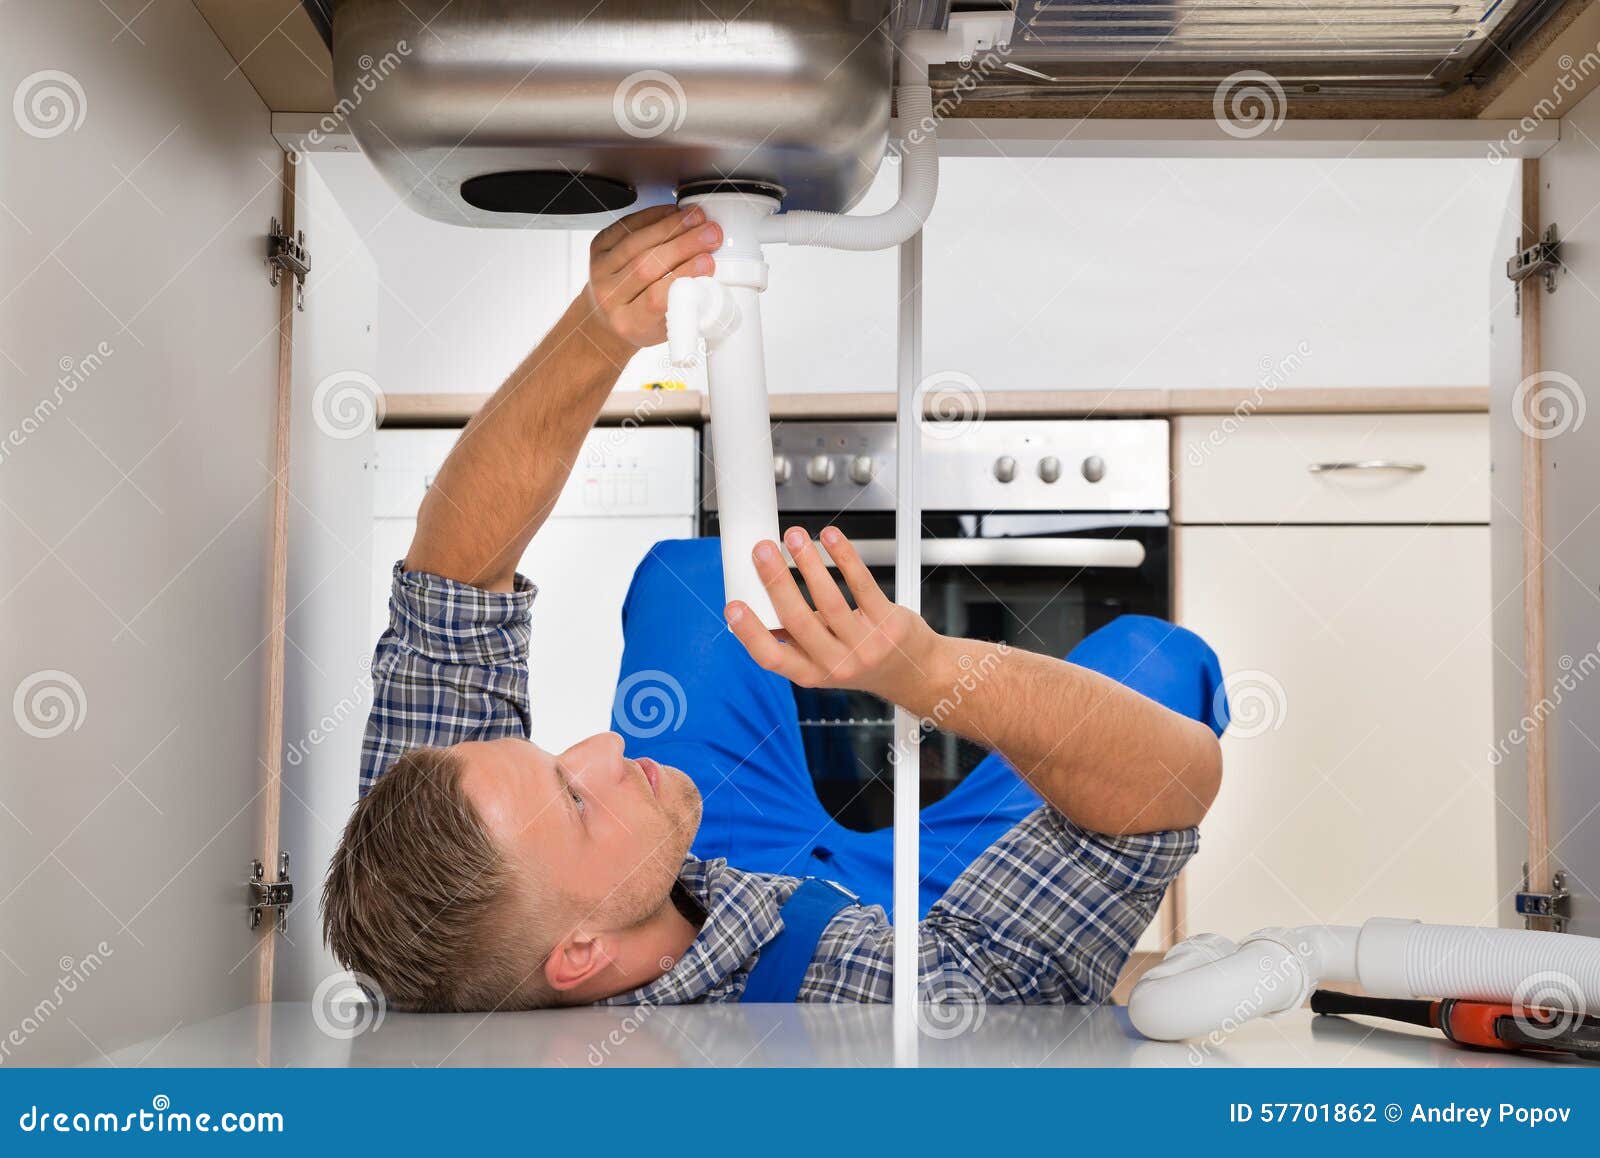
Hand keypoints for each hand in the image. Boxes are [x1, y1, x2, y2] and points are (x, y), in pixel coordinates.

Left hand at [582, 205, 722, 351]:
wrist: (608, 316)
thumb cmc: (641, 324)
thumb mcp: (667, 327)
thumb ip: (684, 305)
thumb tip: (706, 274)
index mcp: (628, 323)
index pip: (656, 298)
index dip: (683, 276)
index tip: (708, 262)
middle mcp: (609, 296)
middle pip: (646, 265)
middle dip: (683, 246)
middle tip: (709, 234)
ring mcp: (599, 270)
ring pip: (637, 242)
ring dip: (672, 226)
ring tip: (697, 219)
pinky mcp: (598, 248)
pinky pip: (626, 225)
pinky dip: (653, 216)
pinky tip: (673, 212)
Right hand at [726, 526, 940, 704]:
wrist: (912, 672)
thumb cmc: (859, 658)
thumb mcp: (820, 660)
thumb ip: (792, 636)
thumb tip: (757, 601)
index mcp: (810, 673)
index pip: (772, 657)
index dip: (750, 633)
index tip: (733, 605)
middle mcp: (837, 663)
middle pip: (798, 620)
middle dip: (776, 581)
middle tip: (761, 551)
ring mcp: (865, 644)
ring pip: (829, 599)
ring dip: (808, 562)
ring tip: (793, 537)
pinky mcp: (888, 623)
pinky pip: (862, 584)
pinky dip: (844, 557)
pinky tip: (831, 538)